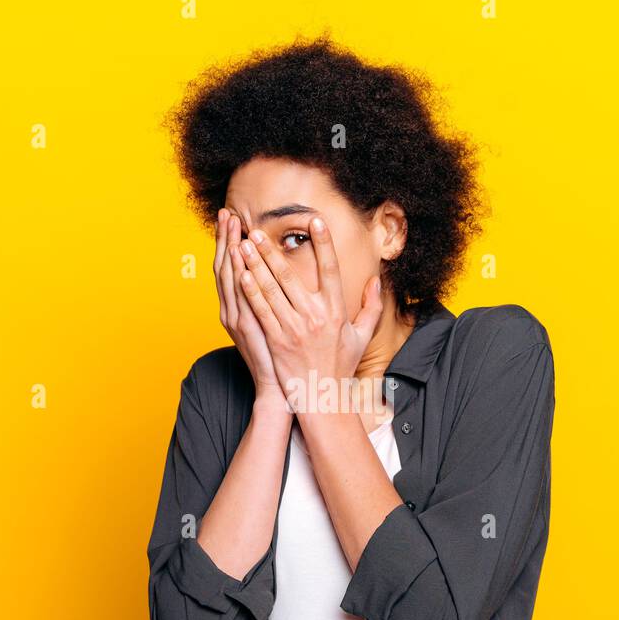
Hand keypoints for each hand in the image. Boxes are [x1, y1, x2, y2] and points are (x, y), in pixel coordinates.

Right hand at [213, 208, 287, 409]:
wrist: (279, 390)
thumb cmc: (282, 359)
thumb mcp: (273, 326)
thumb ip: (273, 301)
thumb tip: (278, 276)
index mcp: (239, 307)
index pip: (231, 267)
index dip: (229, 242)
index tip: (232, 218)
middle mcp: (233, 311)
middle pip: (225, 266)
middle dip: (225, 238)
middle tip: (226, 212)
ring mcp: (238, 320)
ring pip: (230, 278)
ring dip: (229, 250)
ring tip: (231, 225)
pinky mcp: (247, 330)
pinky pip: (241, 299)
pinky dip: (237, 279)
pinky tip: (237, 260)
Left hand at [235, 214, 381, 407]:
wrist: (322, 398)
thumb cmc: (340, 367)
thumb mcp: (361, 337)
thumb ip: (371, 307)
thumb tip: (377, 280)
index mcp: (336, 312)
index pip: (331, 270)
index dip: (324, 244)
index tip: (316, 221)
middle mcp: (315, 317)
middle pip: (291, 275)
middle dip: (272, 251)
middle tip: (259, 230)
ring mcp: (293, 329)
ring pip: (271, 290)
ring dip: (255, 265)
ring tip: (244, 245)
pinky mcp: (276, 340)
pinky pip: (261, 310)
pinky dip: (250, 291)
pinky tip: (240, 274)